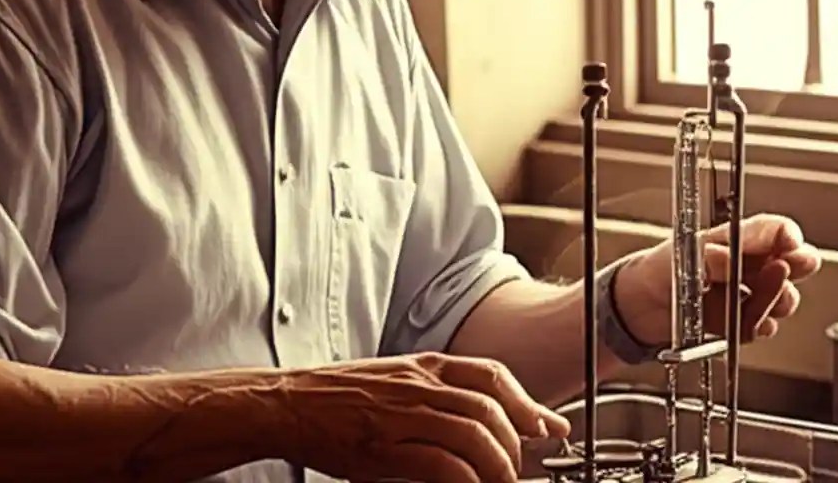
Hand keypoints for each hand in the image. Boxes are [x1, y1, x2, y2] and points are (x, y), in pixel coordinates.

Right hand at [279, 352, 570, 482]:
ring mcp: (402, 414)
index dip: (528, 403)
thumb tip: (481, 415)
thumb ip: (438, 394)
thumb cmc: (340, 396)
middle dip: (516, 444)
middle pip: (490, 410)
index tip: (547, 429)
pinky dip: (464, 481)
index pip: (492, 376)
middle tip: (519, 469)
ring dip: (497, 466)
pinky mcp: (384, 447)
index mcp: (424, 366)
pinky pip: (441, 464)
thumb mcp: (395, 381)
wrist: (289, 403)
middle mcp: (419, 384)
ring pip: (473, 436)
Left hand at [613, 213, 821, 346]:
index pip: (775, 230)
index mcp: (737, 238)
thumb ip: (709, 258)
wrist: (642, 306)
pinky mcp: (741, 321)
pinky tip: (743, 323)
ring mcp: (748, 293)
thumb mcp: (683, 256)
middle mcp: (749, 264)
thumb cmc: (661, 268)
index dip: (789, 236)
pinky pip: (762, 326)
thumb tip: (730, 259)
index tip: (792, 247)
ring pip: (782, 297)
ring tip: (757, 301)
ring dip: (777, 301)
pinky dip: (756, 326)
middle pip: (792, 262)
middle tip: (785, 271)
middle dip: (797, 267)